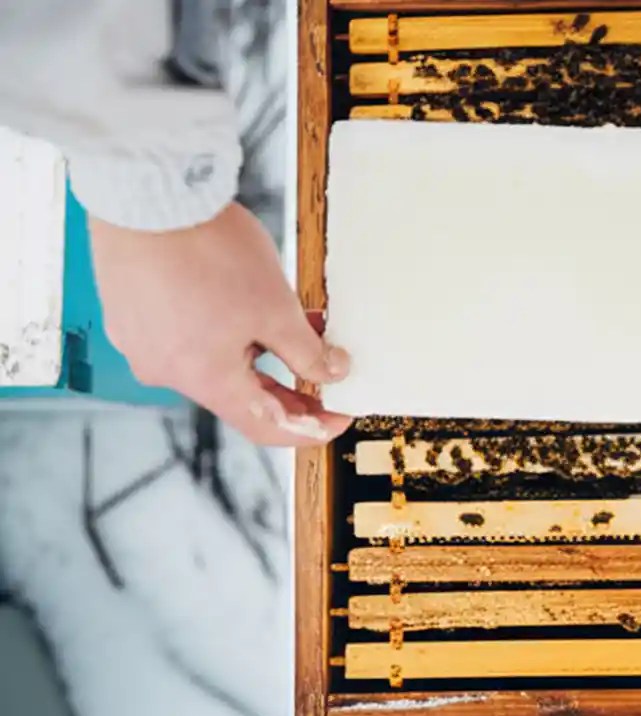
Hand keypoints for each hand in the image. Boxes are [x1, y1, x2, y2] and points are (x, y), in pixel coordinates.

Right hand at [90, 203, 351, 445]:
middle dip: (288, 386)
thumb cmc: (206, 250)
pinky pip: (187, 333)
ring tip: (301, 325)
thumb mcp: (276, 308)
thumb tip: (332, 372)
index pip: (264, 426)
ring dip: (259, 350)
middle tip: (327, 377)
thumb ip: (307, 351)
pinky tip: (251, 303)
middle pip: (239, 394)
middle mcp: (165, 370)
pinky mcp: (133, 311)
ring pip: (214, 359)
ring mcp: (143, 341)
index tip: (338, 416)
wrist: (146, 194)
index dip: (309, 427)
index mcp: (203, 379)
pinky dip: (225, 328)